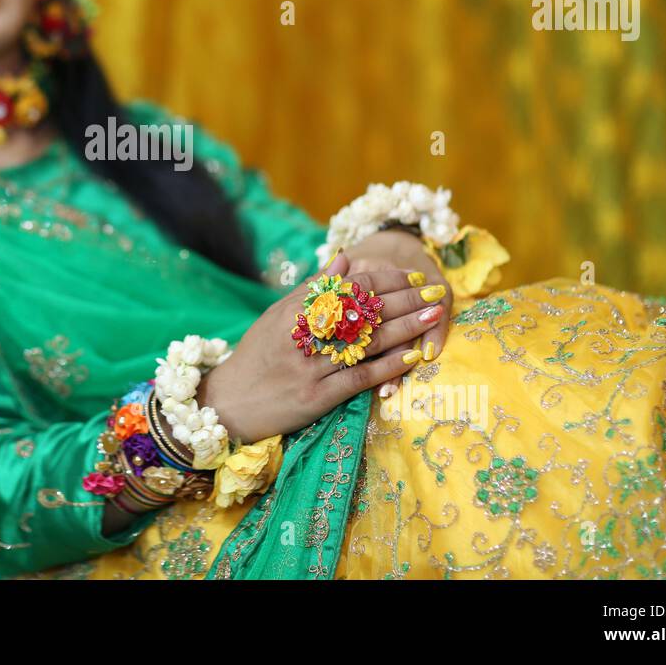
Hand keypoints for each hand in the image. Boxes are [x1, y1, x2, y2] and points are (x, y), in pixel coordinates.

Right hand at [195, 251, 449, 442]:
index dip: (385, 279)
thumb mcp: (276, 316)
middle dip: (405, 299)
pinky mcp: (316, 398)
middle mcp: (303, 336)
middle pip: (364, 312)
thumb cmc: (255, 356)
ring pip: (367, 343)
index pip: (349, 287)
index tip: (412, 276)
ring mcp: (310, 368)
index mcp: (295, 311)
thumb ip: (312, 288)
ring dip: (406, 328)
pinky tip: (413, 357)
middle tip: (436, 291)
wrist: (229, 405)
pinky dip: (388, 367)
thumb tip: (345, 260)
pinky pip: (360, 379)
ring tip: (434, 316)